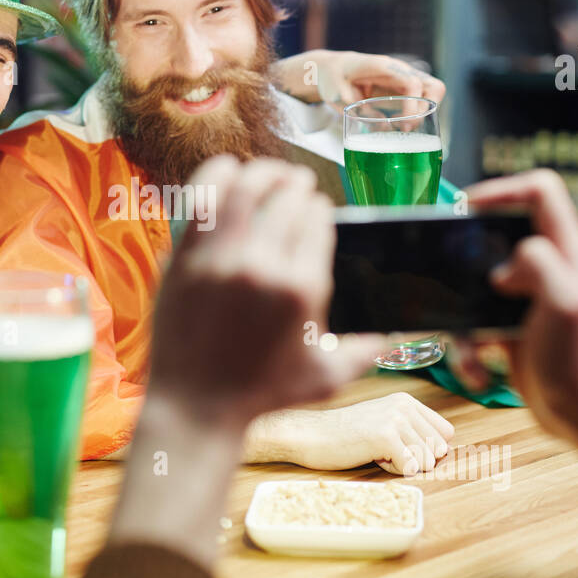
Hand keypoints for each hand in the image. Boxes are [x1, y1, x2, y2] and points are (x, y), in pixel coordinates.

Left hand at [149, 156, 384, 432]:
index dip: (320, 209)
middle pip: (285, 199)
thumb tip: (395, 336)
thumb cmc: (261, 395)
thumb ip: (363, 352)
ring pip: (244, 188)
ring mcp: (217, 260)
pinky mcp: (183, 258)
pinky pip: (200, 200)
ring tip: (270, 173)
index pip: (317, 222)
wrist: (196, 406)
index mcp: (301, 290)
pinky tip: (229, 171)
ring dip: (263, 172)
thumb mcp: (325, 379)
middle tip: (299, 184)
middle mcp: (261, 268)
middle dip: (298, 185)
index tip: (317, 209)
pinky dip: (218, 177)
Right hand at [253, 393, 454, 473]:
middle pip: (438, 450)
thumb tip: (443, 452)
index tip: (399, 447)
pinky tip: (373, 458)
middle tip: (384, 451)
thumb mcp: (383, 425)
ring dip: (402, 465)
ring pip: (425, 461)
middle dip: (415, 458)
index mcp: (406, 401)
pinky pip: (410, 468)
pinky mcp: (385, 436)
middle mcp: (403, 405)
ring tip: (376, 452)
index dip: (426, 448)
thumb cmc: (345, 435)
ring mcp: (395, 419)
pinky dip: (393, 471)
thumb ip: (413, 432)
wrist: (311, 436)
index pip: (445, 433)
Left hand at [274, 50, 446, 112]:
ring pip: (434, 92)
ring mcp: (405, 78)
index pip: (411, 83)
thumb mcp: (336, 94)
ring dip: (425, 113)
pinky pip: (424, 99)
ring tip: (403, 127)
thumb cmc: (333, 79)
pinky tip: (399, 124)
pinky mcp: (405, 88)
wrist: (334, 69)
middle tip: (405, 128)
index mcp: (383, 67)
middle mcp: (399, 71)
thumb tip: (381, 123)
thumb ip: (356, 109)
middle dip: (425, 111)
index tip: (402, 124)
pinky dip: (419, 114)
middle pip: (434, 86)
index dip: (412, 105)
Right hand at [461, 169, 577, 441]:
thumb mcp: (566, 302)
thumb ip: (538, 264)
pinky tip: (476, 371)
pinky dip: (467, 347)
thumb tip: (502, 268)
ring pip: (477, 281)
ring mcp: (528, 296)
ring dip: (461, 316)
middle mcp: (550, 267)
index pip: (540, 191)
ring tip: (467, 348)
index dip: (503, 189)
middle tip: (445, 265)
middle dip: (466, 254)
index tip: (467, 208)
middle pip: (498, 232)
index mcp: (568, 251)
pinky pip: (474, 321)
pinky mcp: (511, 324)